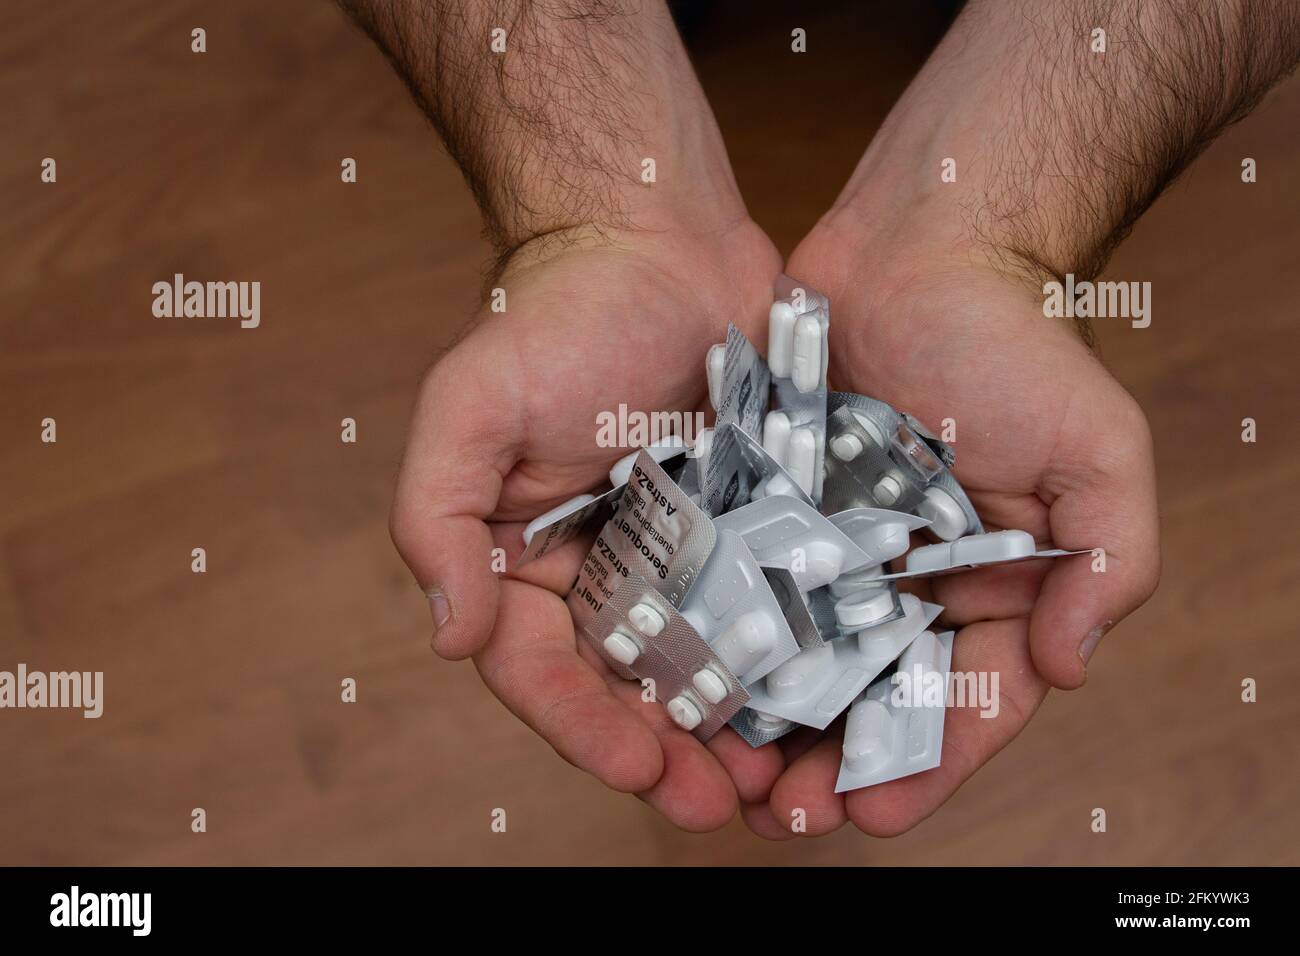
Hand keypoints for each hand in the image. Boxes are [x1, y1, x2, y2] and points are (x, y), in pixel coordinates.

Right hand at [390, 220, 791, 829]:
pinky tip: (825, 701)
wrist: (657, 238)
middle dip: (674, 755)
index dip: (587, 732)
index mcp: (527, 563)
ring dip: (738, 732)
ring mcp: (683, 555)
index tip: (644, 770)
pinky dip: (790, 661)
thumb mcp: (469, 407)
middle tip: (727, 807)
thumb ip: (434, 518)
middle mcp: (604, 572)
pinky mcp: (751, 528)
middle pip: (633, 691)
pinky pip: (770, 608)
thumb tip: (449, 638)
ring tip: (784, 782)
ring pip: (710, 667)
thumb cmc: (555, 317)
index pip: (545, 673)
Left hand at [743, 218, 1159, 838]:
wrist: (923, 243)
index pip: (966, 701)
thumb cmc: (1016, 342)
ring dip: (765, 721)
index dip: (926, 764)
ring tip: (720, 771)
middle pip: (869, 697)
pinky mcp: (772, 504)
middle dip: (830, 763)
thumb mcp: (1096, 450)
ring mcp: (835, 546)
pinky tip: (686, 678)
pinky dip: (722, 635)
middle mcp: (910, 580)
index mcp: (992, 586)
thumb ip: (1108, 562)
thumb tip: (1073, 668)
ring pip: (797, 657)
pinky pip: (743, 584)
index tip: (875, 813)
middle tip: (778, 813)